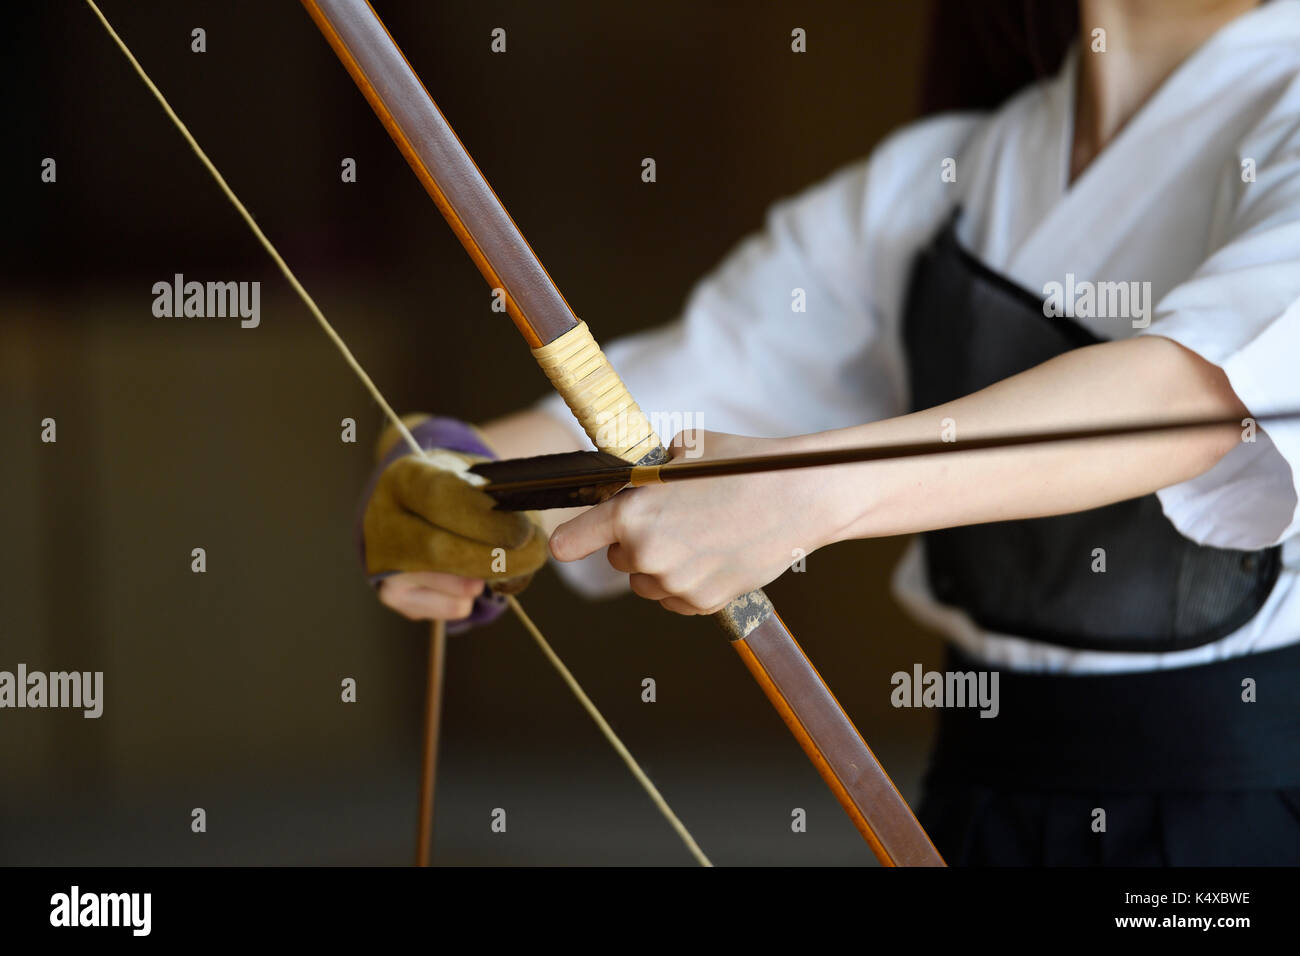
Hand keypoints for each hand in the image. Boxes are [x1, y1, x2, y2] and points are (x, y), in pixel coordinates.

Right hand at [359, 415, 548, 627]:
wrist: (420, 508)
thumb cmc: (460, 493)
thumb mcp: (479, 481)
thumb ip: (507, 506)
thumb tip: (533, 545)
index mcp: (406, 476)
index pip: (441, 497)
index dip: (484, 519)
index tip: (525, 533)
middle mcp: (383, 516)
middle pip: (436, 548)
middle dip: (492, 559)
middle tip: (533, 558)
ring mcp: (380, 557)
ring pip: (441, 582)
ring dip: (481, 579)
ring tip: (492, 565)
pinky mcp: (389, 592)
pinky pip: (439, 607)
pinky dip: (466, 600)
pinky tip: (468, 582)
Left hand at [548, 430, 840, 614]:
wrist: (799, 496)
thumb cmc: (742, 465)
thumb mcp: (683, 449)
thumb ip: (647, 470)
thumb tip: (631, 477)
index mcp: (632, 515)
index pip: (571, 542)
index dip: (570, 540)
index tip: (567, 542)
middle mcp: (648, 555)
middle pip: (617, 561)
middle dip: (634, 543)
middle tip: (671, 519)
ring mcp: (677, 584)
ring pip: (646, 584)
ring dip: (660, 566)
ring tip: (697, 535)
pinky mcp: (705, 602)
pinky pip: (676, 600)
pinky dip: (686, 584)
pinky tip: (712, 555)